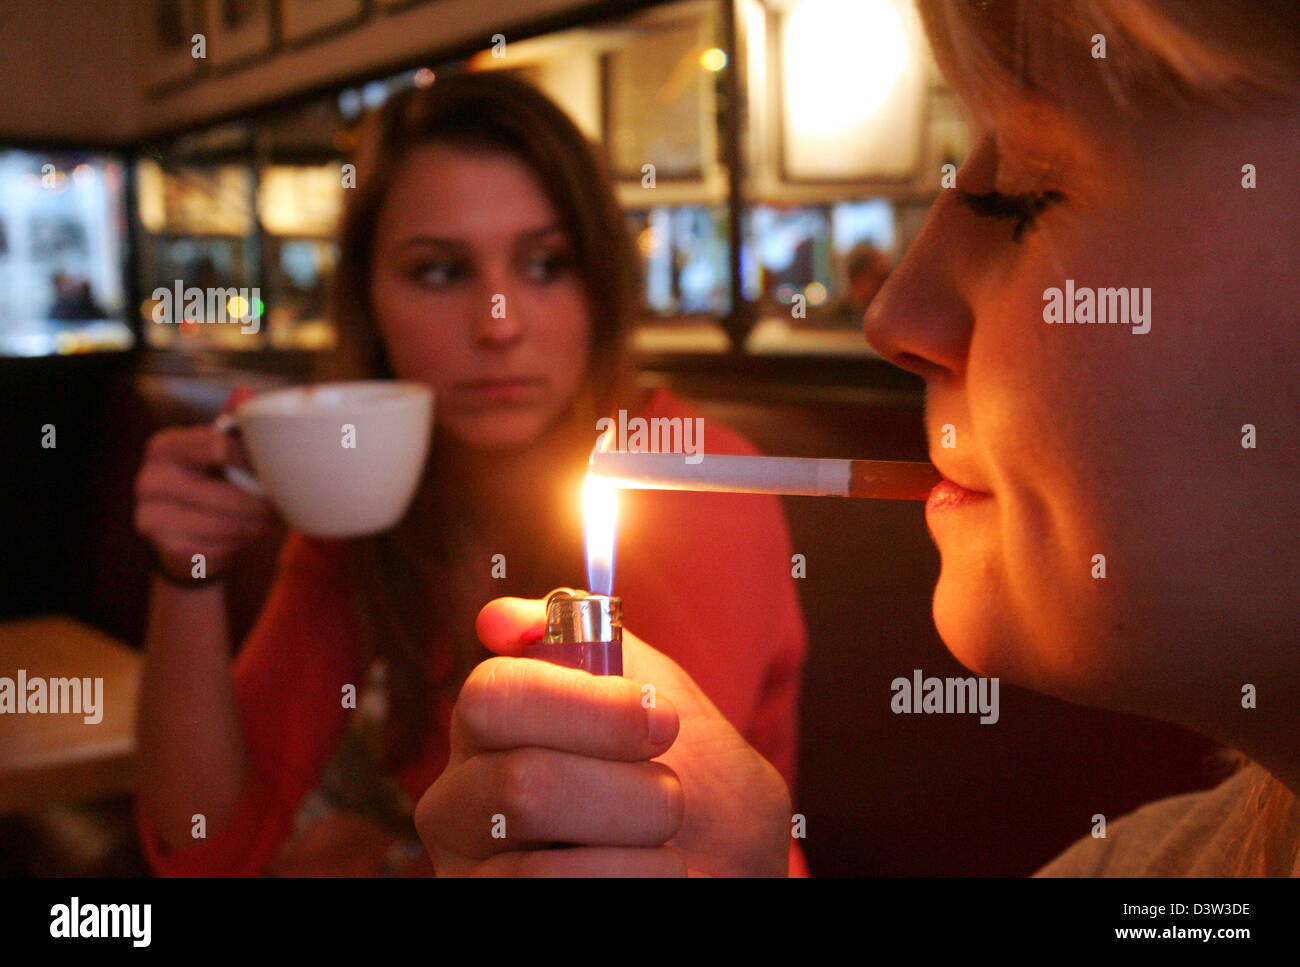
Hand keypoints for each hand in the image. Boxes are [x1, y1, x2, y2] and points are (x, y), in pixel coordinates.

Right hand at [133, 388, 276, 583]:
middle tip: (281, 504)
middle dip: (260, 502)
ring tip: (269, 519)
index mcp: (165, 446)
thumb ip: (231, 426)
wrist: (185, 535)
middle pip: (224, 492)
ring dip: (255, 525)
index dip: (253, 461)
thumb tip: (245, 392)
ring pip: (224, 523)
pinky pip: (218, 546)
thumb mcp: (218, 452)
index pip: (218, 446)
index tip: (276, 469)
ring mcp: (151, 515)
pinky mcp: (165, 547)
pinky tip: (245, 535)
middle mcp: (149, 478)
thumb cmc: (209, 483)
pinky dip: (239, 543)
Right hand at [416, 597, 791, 876]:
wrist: (736, 877)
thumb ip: (597, 646)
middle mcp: (461, 804)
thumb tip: (499, 616)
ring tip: (668, 852)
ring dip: (637, 847)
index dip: (587, 705)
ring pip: (539, 865)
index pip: (493, 695)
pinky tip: (652, 881)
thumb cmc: (701, 793)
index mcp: (493, 732)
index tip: (661, 720)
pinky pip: (552, 899)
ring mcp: (473, 873)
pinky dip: (631, 885)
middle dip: (627, 790)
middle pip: (519, 783)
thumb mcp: (664, 700)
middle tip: (673, 798)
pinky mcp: (492, 913)